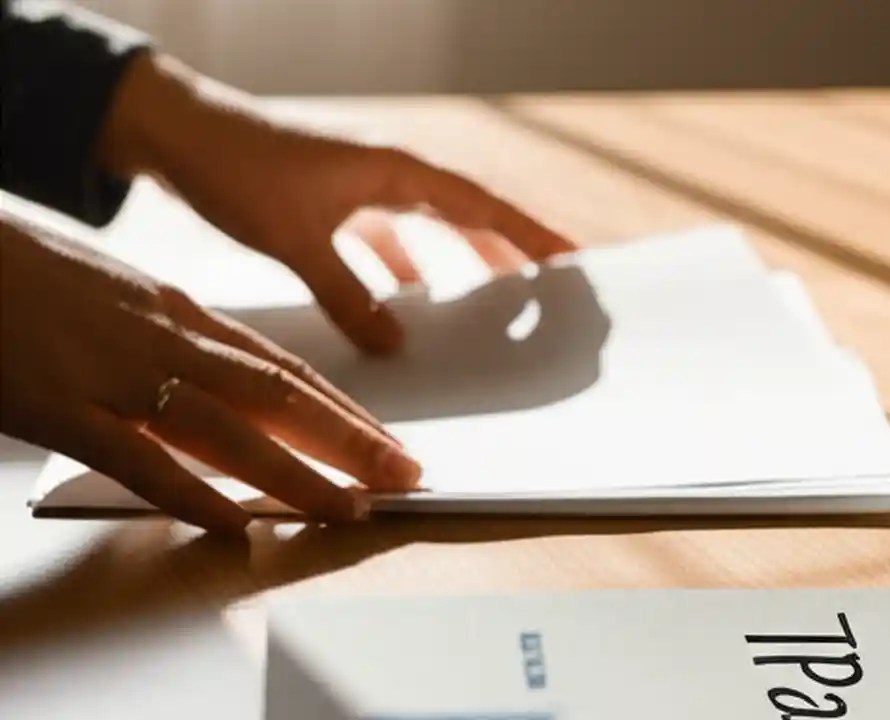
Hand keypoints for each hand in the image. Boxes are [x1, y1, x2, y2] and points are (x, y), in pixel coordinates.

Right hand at [0, 217, 422, 533]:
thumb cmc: (24, 269)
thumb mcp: (116, 293)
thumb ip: (170, 338)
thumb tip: (219, 385)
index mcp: (179, 312)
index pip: (283, 369)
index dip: (343, 409)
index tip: (387, 440)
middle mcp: (164, 339)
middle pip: (279, 397)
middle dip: (351, 441)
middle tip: (405, 476)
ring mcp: (114, 372)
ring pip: (229, 430)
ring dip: (297, 474)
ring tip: (350, 509)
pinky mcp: (59, 405)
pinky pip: (137, 458)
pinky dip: (190, 494)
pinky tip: (233, 524)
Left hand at [99, 54, 576, 354]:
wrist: (173, 132)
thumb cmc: (237, 170)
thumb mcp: (296, 239)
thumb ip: (347, 296)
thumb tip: (396, 346)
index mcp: (395, 171)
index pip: (481, 205)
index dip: (530, 234)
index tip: (573, 259)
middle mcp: (388, 173)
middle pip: (467, 213)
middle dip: (509, 248)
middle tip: (548, 284)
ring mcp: (362, 184)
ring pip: (429, 225)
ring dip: (459, 257)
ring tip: (492, 296)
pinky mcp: (332, 199)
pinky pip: (386, 236)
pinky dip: (400, 268)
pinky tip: (403, 301)